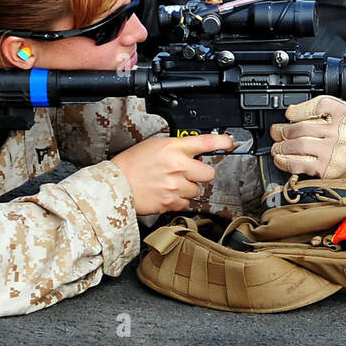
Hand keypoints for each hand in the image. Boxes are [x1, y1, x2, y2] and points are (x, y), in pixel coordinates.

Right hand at [110, 132, 231, 214]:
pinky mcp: (171, 203)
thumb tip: (192, 151)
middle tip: (189, 172)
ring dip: (188, 188)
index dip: (222, 142)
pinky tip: (167, 193)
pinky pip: (186, 203)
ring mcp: (176, 186)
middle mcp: (178, 167)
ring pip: (197, 190)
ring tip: (171, 184)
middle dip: (201, 173)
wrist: (116, 185)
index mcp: (173, 148)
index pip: (206, 142)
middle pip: (208, 173)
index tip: (229, 143)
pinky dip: (179, 200)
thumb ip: (176, 147)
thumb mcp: (155, 145)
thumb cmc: (131, 164)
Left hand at [269, 96, 345, 178]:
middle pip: (303, 128)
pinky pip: (298, 165)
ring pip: (299, 146)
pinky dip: (284, 161)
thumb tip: (291, 112)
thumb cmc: (342, 130)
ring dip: (281, 146)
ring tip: (277, 146)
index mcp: (343, 115)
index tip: (290, 114)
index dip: (298, 110)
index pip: (318, 106)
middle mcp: (339, 133)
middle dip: (283, 130)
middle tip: (276, 132)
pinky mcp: (325, 169)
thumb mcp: (337, 111)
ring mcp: (332, 152)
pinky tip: (280, 158)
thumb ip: (316, 107)